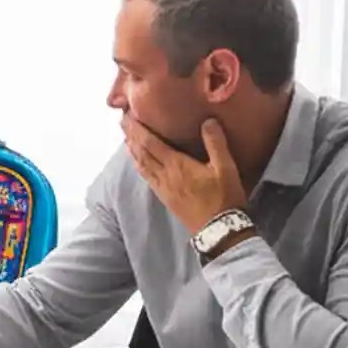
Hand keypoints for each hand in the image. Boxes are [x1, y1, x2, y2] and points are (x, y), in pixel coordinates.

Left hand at [121, 116, 247, 233]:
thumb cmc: (224, 198)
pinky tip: (139, 164)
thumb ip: (216, 143)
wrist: (218, 230)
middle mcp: (164, 175)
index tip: (128, 117)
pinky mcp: (164, 198)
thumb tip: (208, 121)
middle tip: (122, 123)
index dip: (138, 129)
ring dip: (133, 151)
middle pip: (141, 152)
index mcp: (176, 165)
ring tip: (127, 139)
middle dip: (131, 136)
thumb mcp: (225, 168)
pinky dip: (139, 166)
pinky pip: (147, 178)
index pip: (150, 143)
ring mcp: (162, 188)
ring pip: (142, 165)